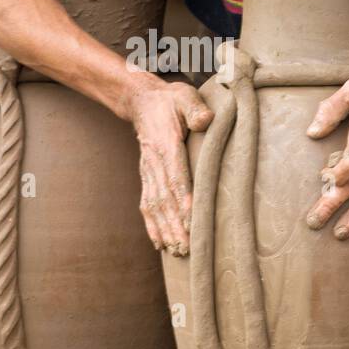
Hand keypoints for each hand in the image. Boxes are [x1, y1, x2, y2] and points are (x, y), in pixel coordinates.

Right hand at [128, 78, 213, 255]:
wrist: (142, 101)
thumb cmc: (171, 100)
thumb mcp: (185, 96)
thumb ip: (195, 108)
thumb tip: (206, 121)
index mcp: (167, 144)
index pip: (176, 176)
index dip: (183, 200)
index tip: (191, 221)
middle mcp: (155, 162)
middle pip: (164, 199)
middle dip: (175, 225)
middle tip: (187, 248)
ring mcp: (148, 172)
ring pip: (155, 206)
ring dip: (165, 231)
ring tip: (176, 251)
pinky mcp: (146, 177)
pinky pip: (147, 205)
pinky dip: (152, 226)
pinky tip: (159, 244)